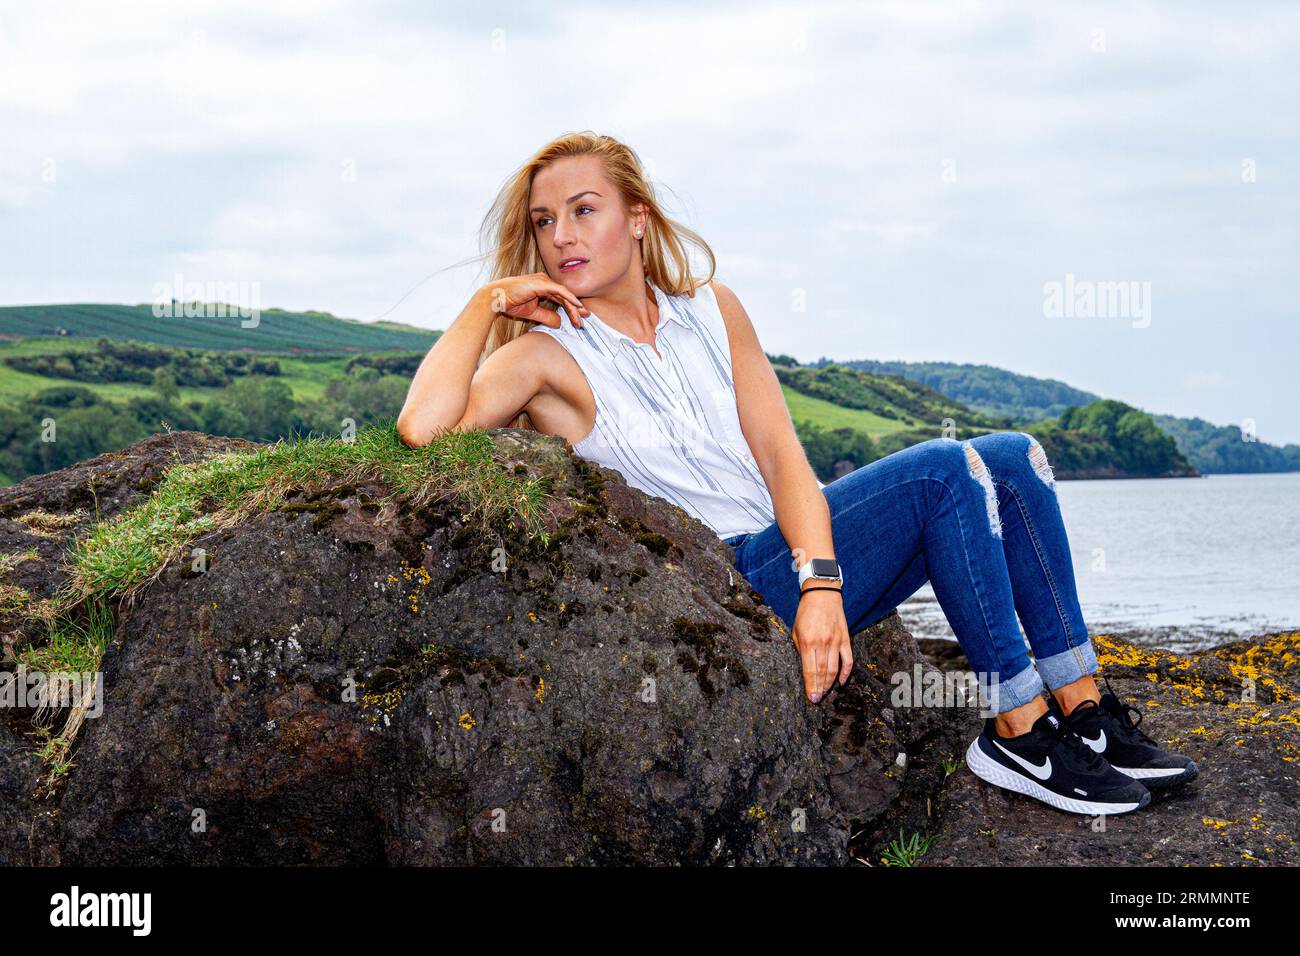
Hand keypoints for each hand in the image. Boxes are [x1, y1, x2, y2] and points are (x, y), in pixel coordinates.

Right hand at [482, 272, 588, 327]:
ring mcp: (543, 281)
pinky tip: (577, 305)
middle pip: (565, 295)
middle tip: (585, 318)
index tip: (579, 319)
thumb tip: (560, 323)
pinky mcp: (541, 283)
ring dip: (574, 306)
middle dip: (576, 308)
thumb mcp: (533, 313)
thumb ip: (547, 317)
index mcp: (543, 287)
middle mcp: (545, 281)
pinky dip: (569, 297)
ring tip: (582, 316)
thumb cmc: (511, 303)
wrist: (496, 298)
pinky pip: (559, 290)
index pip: (561, 298)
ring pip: (564, 294)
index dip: (571, 308)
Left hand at [792, 586, 851, 702]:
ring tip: (825, 693)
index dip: (810, 686)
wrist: (822, 594)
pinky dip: (845, 673)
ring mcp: (836, 641)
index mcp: (807, 641)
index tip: (811, 697)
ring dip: (830, 684)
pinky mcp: (845, 639)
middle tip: (817, 699)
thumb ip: (799, 649)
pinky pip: (848, 660)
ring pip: (835, 669)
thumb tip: (804, 668)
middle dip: (819, 689)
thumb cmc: (805, 612)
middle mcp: (823, 643)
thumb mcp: (795, 630)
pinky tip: (841, 682)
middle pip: (822, 673)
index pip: (809, 670)